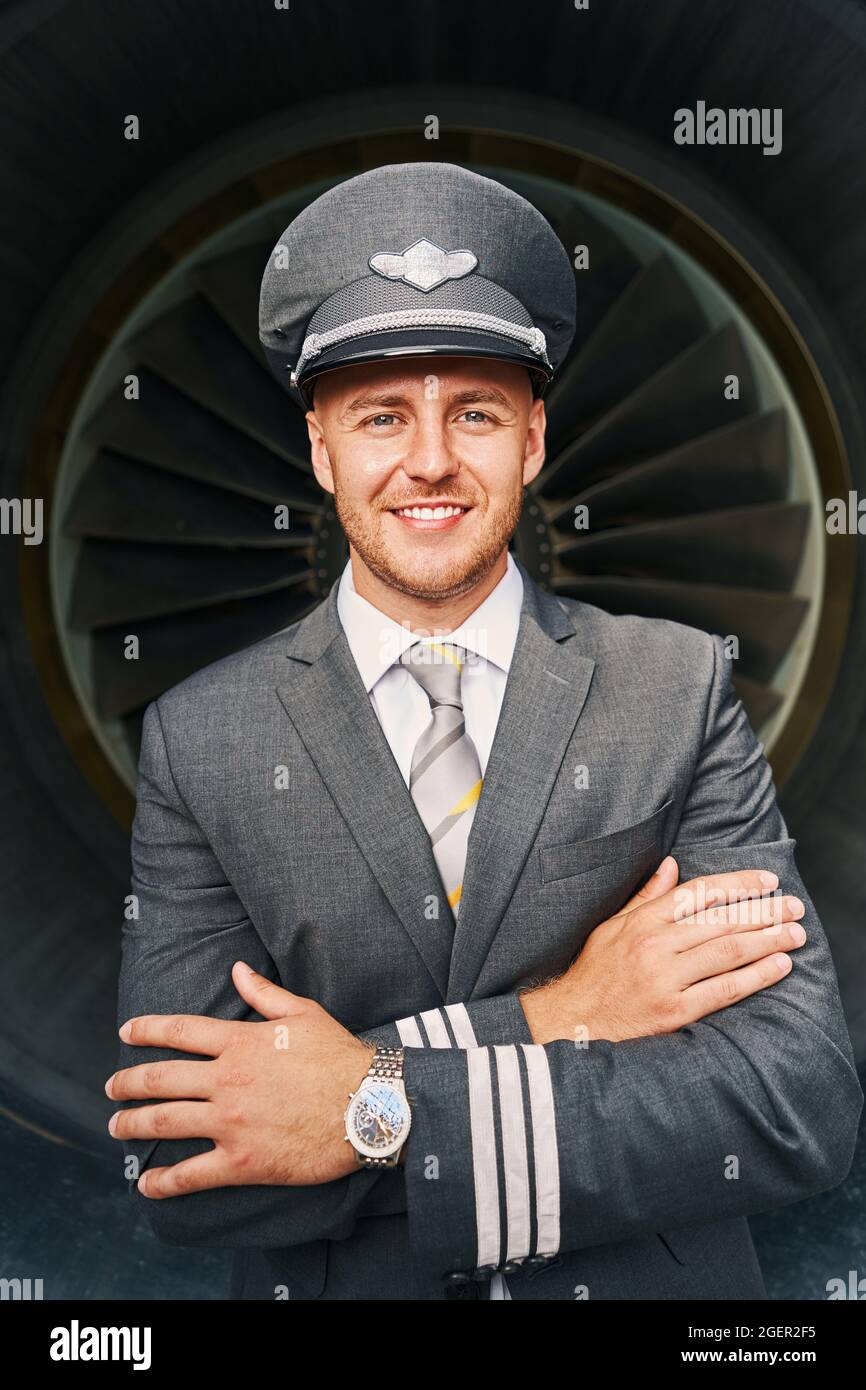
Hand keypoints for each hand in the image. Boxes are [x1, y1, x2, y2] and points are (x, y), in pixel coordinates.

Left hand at [106, 964, 376, 1196]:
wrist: (369, 1106)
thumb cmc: (340, 1058)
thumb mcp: (304, 1013)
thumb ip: (264, 993)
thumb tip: (237, 968)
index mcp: (240, 1043)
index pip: (180, 1031)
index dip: (147, 1030)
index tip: (125, 1033)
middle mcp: (227, 1080)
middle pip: (161, 1079)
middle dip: (128, 1082)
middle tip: (112, 1088)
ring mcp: (231, 1122)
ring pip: (166, 1122)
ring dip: (133, 1124)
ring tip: (116, 1125)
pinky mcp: (242, 1162)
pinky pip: (192, 1174)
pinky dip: (164, 1182)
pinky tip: (146, 1184)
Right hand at [520, 858, 806, 1043]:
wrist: (574, 1022)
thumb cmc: (595, 973)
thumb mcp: (612, 926)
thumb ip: (646, 897)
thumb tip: (672, 865)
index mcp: (642, 920)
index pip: (699, 892)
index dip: (738, 884)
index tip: (768, 880)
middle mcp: (655, 944)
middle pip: (721, 920)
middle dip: (764, 912)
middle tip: (794, 906)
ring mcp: (665, 977)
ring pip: (728, 951)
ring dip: (768, 940)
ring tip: (796, 934)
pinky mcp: (674, 1010)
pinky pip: (724, 989)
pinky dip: (756, 976)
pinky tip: (779, 967)